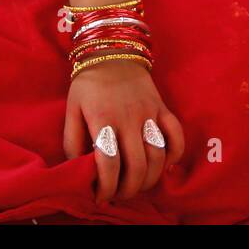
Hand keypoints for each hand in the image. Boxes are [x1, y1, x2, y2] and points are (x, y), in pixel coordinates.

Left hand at [63, 58, 184, 204]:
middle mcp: (129, 118)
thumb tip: (79, 168)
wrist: (113, 51)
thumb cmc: (89, 85)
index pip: (108, 163)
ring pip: (158, 156)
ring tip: (137, 186)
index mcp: (103, 119)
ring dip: (149, 179)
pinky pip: (177, 136)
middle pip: (136, 166)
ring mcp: (149, 113)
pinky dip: (175, 155)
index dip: (105, 187)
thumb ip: (72, 140)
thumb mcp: (71, 109)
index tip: (101, 196)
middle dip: (128, 189)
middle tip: (119, 195)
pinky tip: (164, 166)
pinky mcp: (163, 108)